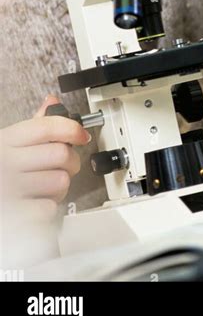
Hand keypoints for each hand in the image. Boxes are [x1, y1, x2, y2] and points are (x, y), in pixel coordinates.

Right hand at [0, 95, 90, 221]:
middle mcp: (6, 162)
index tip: (82, 135)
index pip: (47, 126)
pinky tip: (38, 202)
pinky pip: (50, 207)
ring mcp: (9, 187)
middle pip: (61, 154)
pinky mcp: (15, 213)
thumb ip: (33, 126)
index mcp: (6, 140)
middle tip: (64, 167)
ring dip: (60, 187)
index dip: (72, 129)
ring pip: (61, 181)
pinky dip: (49, 208)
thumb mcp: (11, 144)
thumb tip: (52, 102)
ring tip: (46, 187)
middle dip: (71, 162)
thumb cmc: (2, 171)